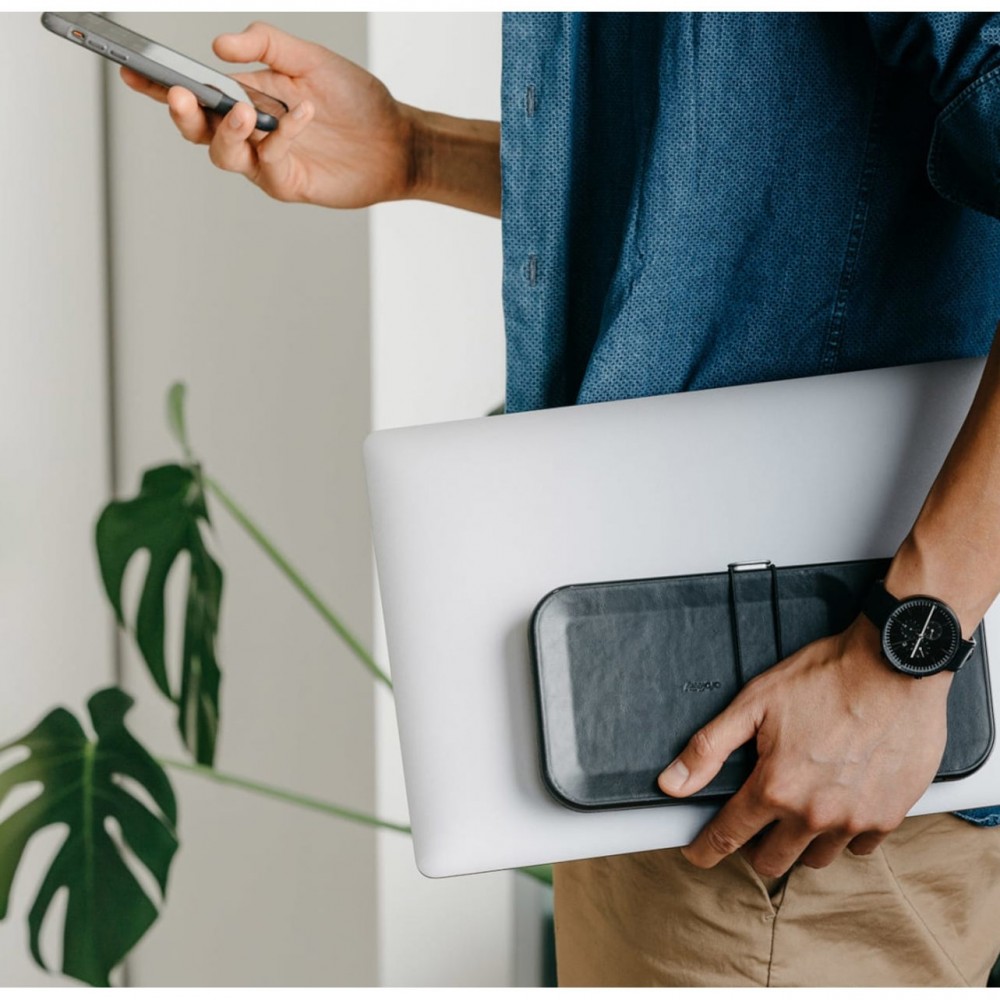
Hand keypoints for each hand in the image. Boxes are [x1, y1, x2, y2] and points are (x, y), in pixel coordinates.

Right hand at [120, 21, 418, 207]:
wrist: (396, 139)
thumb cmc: (355, 99)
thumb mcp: (310, 58)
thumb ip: (267, 45)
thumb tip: (219, 47)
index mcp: (244, 95)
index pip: (194, 92)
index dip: (158, 85)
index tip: (131, 71)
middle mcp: (249, 131)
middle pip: (197, 129)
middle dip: (182, 113)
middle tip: (179, 95)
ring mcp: (266, 160)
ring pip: (224, 154)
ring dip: (227, 131)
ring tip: (244, 110)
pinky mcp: (288, 183)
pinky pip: (269, 162)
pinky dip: (280, 136)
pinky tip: (301, 114)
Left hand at [658, 615, 951, 876]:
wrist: (893, 667)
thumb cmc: (824, 678)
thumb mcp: (754, 703)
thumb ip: (709, 748)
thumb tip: (671, 783)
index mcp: (775, 788)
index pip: (728, 838)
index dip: (706, 849)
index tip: (698, 853)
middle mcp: (814, 814)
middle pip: (773, 861)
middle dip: (756, 846)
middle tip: (754, 823)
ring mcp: (854, 820)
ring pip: (816, 857)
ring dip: (801, 842)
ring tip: (797, 811)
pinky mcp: (889, 816)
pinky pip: (859, 846)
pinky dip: (844, 833)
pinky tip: (838, 805)